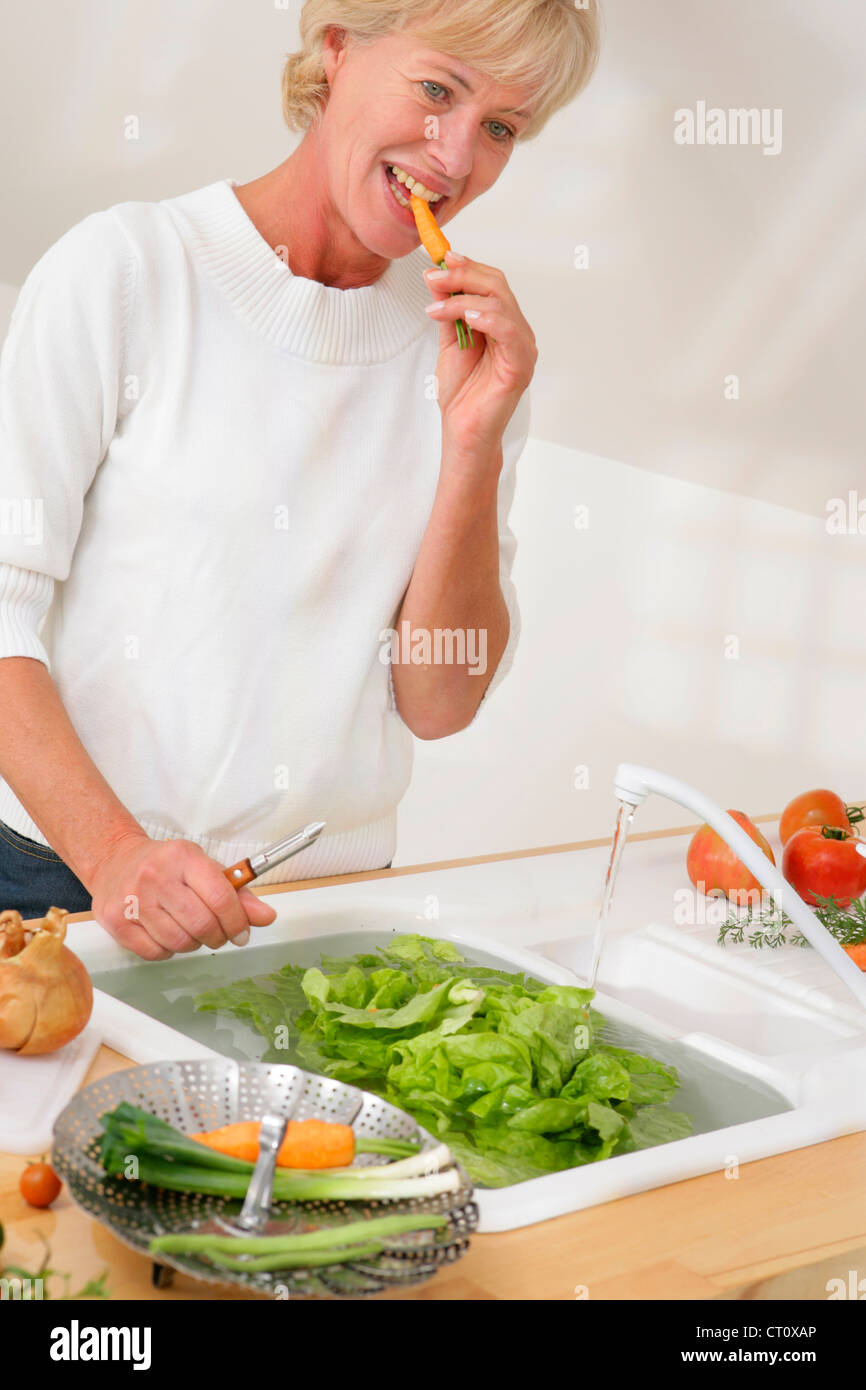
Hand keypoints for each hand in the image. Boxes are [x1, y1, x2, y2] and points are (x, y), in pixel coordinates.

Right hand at [90, 831, 276, 960]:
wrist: (115, 860)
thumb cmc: (167, 866)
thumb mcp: (204, 869)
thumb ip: (237, 894)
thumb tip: (266, 917)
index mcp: (184, 857)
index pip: (220, 896)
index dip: (237, 921)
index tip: (242, 932)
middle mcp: (156, 876)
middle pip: (202, 924)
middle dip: (218, 937)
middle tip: (219, 935)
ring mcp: (132, 899)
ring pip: (180, 942)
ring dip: (194, 944)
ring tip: (190, 930)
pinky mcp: (115, 920)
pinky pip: (155, 953)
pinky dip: (169, 951)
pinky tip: (167, 933)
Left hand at [424, 249, 537, 457]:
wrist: (463, 431)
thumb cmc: (461, 393)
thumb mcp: (450, 341)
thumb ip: (448, 311)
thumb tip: (437, 277)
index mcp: (503, 324)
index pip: (491, 283)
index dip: (467, 267)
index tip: (440, 259)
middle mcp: (517, 332)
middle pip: (497, 286)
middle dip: (463, 275)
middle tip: (434, 276)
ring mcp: (522, 348)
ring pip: (500, 303)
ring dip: (464, 297)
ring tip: (437, 303)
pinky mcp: (520, 365)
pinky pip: (508, 331)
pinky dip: (486, 318)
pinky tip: (464, 315)